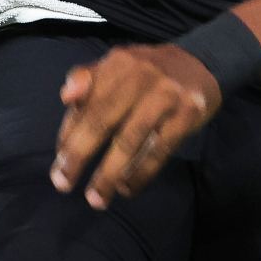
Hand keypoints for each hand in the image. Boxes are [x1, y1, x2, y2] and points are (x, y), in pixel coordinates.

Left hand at [51, 43, 219, 210]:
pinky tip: (127, 188)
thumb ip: (87, 79)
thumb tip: (65, 96)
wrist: (201, 63)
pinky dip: (140, 173)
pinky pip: (158, 150)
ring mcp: (165, 95)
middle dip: (80, 155)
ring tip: (96, 197)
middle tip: (63, 184)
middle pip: (103, 120)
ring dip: (109, 174)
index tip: (60, 163)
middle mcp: (140, 76)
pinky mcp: (187, 114)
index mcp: (118, 63)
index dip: (69, 135)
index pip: (86, 103)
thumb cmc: (148, 72)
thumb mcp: (117, 65)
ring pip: (130, 140)